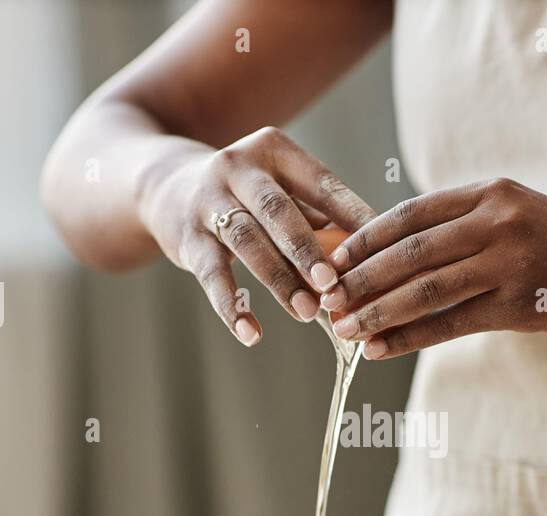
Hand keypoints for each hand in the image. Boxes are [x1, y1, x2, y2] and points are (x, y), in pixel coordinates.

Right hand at [138, 126, 375, 345]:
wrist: (165, 186)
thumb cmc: (248, 198)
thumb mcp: (284, 192)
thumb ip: (324, 220)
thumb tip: (379, 263)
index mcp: (276, 151)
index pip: (321, 183)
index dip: (352, 216)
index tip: (381, 250)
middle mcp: (238, 168)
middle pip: (279, 211)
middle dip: (308, 251)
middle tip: (334, 286)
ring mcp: (208, 201)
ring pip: (247, 242)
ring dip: (278, 280)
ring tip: (307, 313)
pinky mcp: (187, 237)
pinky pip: (212, 275)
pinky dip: (232, 307)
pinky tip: (252, 334)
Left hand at [323, 178, 546, 358]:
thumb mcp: (509, 211)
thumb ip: (457, 223)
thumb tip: (386, 253)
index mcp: (488, 193)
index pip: (411, 213)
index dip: (367, 238)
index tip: (333, 259)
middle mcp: (497, 222)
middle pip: (412, 253)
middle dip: (362, 280)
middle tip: (327, 301)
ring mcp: (509, 263)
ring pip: (426, 291)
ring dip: (378, 313)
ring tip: (345, 329)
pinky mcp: (519, 305)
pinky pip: (451, 324)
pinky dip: (410, 338)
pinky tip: (380, 349)